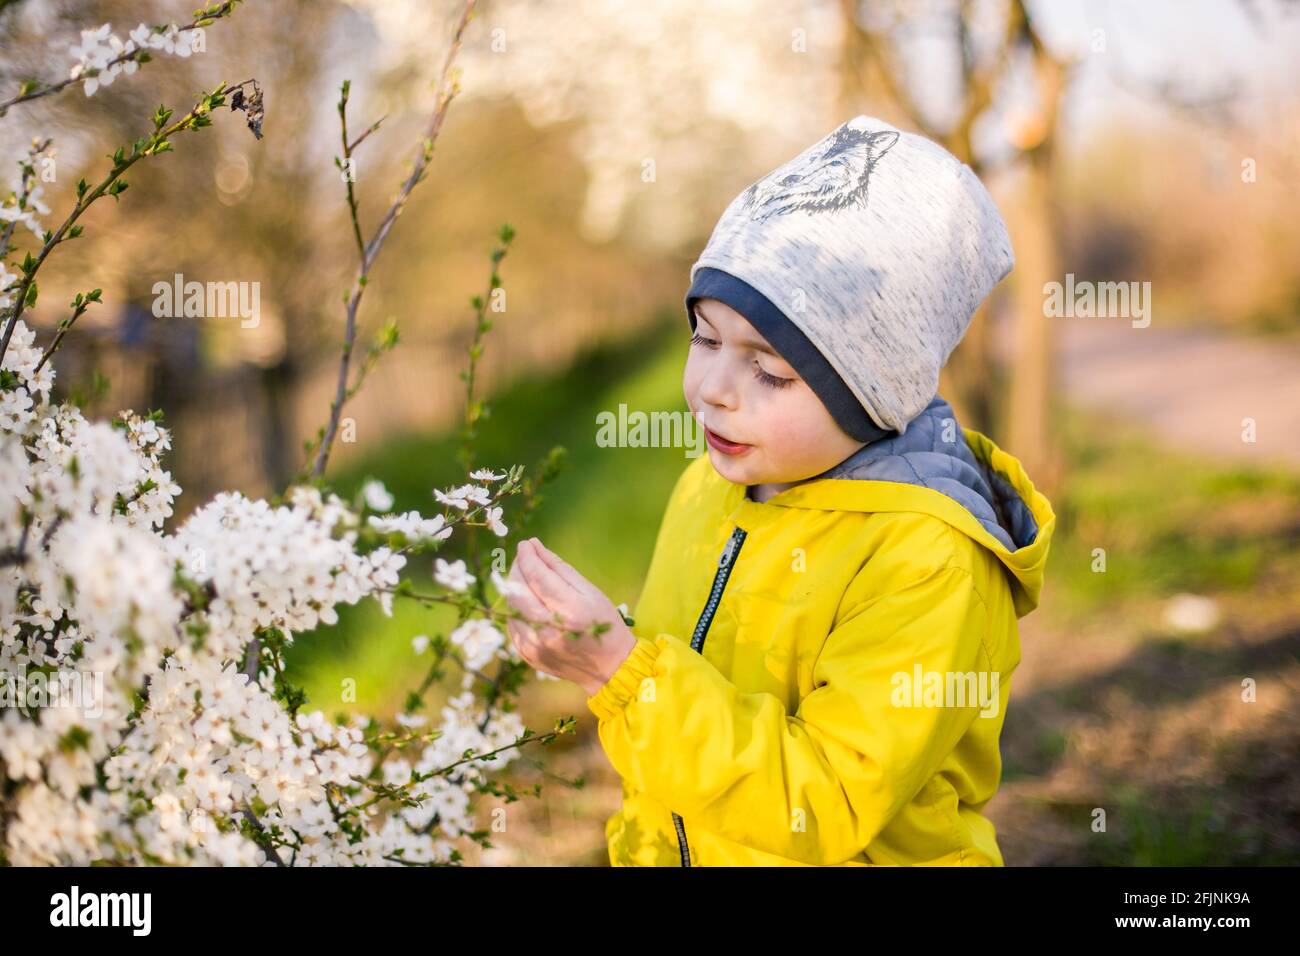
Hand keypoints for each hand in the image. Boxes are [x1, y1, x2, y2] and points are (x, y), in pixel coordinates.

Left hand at [503, 537, 637, 697]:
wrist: (609, 667)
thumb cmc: (604, 625)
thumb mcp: (590, 592)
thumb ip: (560, 569)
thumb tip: (535, 547)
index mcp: (570, 612)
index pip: (538, 577)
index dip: (528, 557)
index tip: (525, 544)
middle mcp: (548, 631)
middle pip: (519, 591)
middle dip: (517, 568)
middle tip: (523, 556)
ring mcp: (535, 646)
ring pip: (510, 607)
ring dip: (514, 587)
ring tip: (524, 576)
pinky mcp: (527, 655)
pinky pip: (512, 624)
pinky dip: (516, 608)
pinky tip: (526, 601)